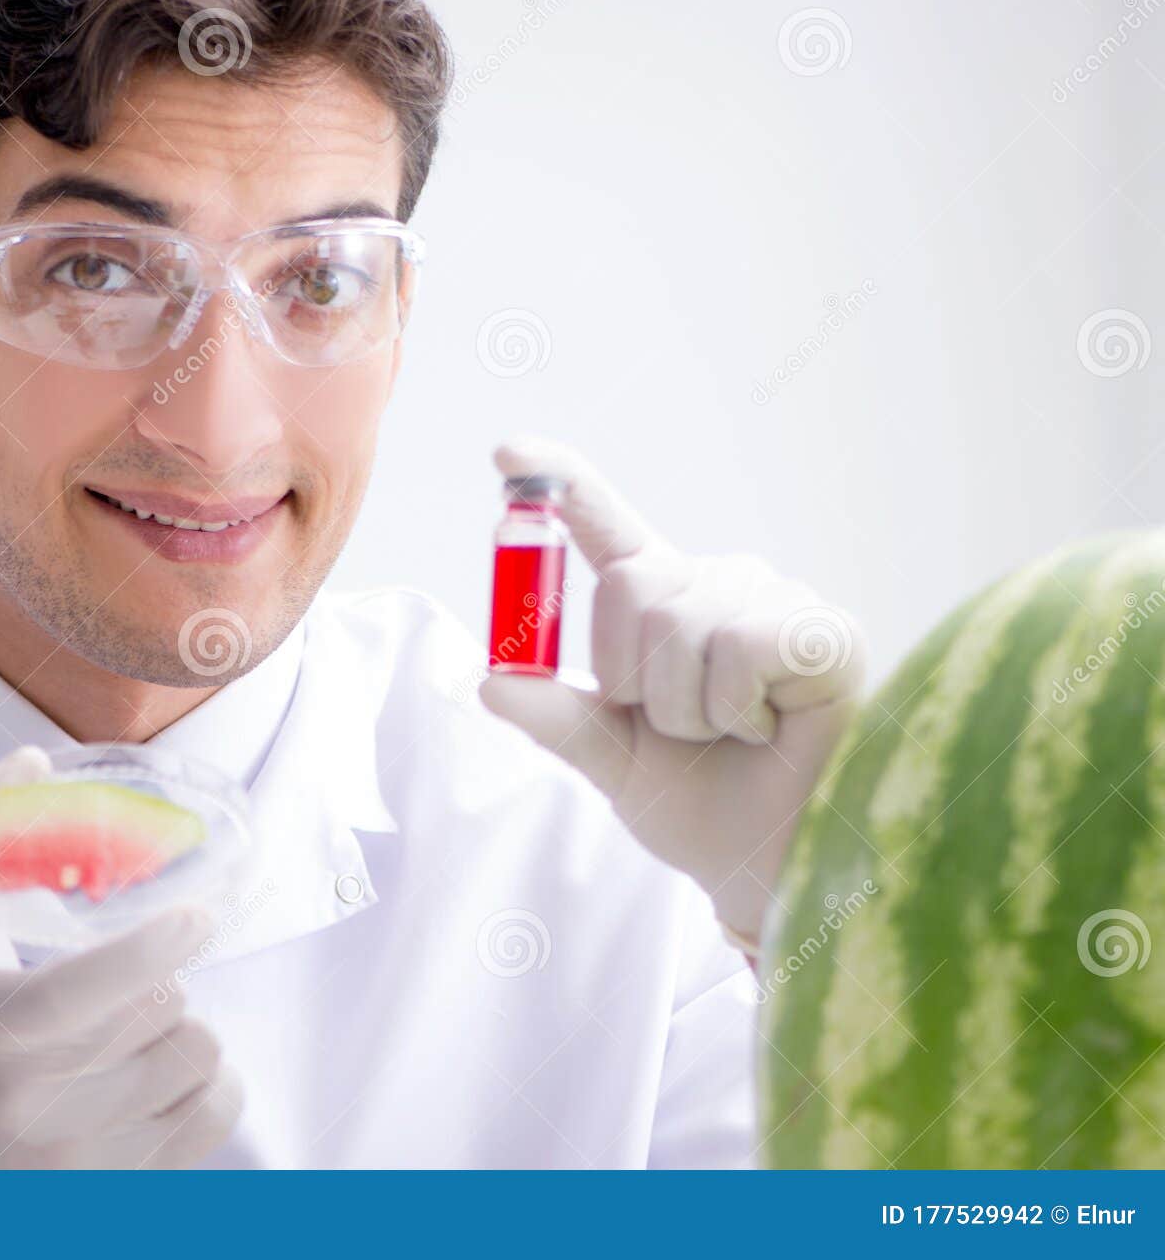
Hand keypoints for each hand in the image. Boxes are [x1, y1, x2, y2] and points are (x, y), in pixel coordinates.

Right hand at [0, 746, 241, 1168]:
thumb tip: (29, 758)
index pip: (92, 989)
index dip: (157, 946)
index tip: (197, 915)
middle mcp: (38, 1105)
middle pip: (166, 1011)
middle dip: (161, 977)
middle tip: (128, 980)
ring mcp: (83, 1158)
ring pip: (200, 1057)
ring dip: (184, 1027)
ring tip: (138, 1027)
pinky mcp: (119, 1190)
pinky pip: (219, 1112)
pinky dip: (210, 1082)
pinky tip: (164, 1070)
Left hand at [478, 437, 866, 945]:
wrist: (769, 867)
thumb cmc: (700, 803)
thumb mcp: (611, 761)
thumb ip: (558, 718)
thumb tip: (491, 681)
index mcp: (661, 603)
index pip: (607, 528)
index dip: (561, 483)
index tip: (508, 449)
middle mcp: (717, 582)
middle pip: (630, 584)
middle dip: (635, 678)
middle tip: (685, 728)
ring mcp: (774, 598)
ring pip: (680, 623)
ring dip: (688, 710)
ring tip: (734, 734)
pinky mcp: (825, 628)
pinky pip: (740, 647)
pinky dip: (737, 709)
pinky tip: (772, 728)